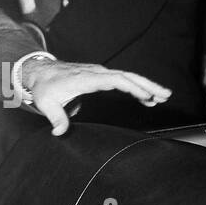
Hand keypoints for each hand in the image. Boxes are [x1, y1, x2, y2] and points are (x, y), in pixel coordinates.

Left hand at [21, 59, 171, 135]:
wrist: (39, 72)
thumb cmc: (44, 87)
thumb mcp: (46, 103)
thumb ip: (56, 118)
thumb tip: (59, 132)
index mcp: (86, 78)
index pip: (114, 80)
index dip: (132, 87)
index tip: (146, 96)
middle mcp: (96, 72)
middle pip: (127, 76)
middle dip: (148, 85)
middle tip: (166, 95)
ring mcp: (99, 73)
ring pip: (128, 76)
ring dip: (146, 86)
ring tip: (164, 96)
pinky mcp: (101, 76)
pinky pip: (123, 79)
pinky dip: (137, 86)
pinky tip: (147, 96)